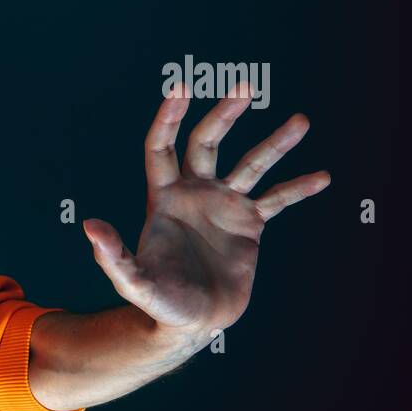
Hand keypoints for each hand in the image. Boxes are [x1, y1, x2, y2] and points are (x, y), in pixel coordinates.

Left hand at [82, 83, 329, 340]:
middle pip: (207, 143)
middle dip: (224, 114)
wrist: (192, 323)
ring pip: (250, 165)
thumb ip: (112, 256)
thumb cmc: (157, 302)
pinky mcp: (249, 225)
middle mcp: (194, 194)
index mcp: (163, 199)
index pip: (162, 148)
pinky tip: (322, 177)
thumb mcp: (132, 281)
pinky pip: (277, 199)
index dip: (168, 118)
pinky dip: (297, 188)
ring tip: (301, 122)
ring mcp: (223, 206)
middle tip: (243, 87)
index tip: (181, 90)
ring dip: (274, 144)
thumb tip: (90, 227)